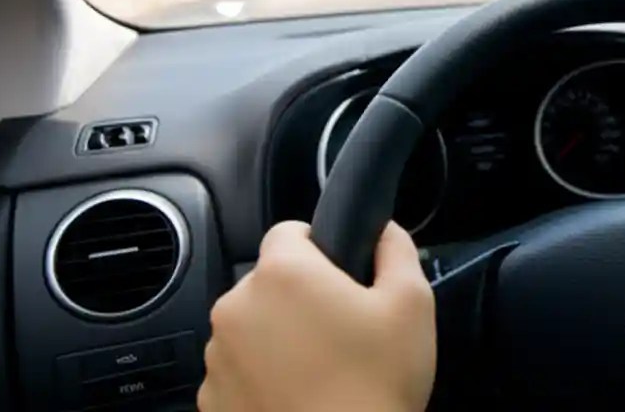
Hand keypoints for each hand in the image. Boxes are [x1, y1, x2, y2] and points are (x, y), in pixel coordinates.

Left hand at [198, 221, 435, 411]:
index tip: (343, 278)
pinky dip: (262, 377)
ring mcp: (218, 357)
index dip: (321, 248)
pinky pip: (239, 370)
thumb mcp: (412, 303)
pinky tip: (299, 395)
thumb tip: (383, 230)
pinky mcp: (212, 400)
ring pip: (252, 327)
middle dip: (301, 297)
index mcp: (283, 273)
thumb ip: (396, 249)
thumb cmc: (379, 383)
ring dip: (279, 337)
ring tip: (323, 369)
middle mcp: (237, 308)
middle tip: (343, 330)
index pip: (290, 231)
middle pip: (269, 282)